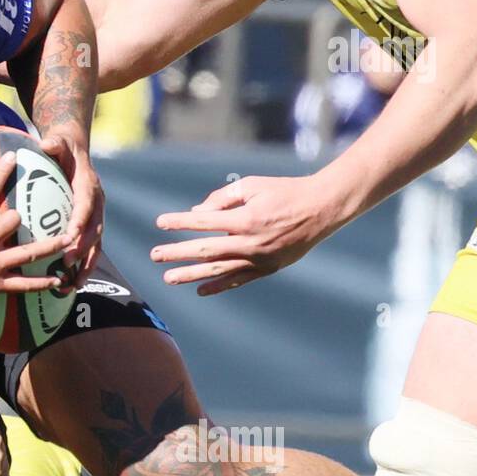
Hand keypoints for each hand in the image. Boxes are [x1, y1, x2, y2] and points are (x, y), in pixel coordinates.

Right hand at [0, 155, 67, 311]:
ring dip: (50, 246)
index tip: (14, 156)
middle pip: (13, 220)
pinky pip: (24, 285)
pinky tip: (57, 281)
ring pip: (27, 252)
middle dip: (21, 216)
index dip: (1, 173)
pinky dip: (41, 283)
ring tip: (68, 239)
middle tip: (25, 215)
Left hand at [40, 132, 103, 289]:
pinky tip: (71, 284)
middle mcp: (96, 204)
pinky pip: (90, 249)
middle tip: (66, 265)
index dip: (79, 222)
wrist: (75, 151)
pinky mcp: (90, 225)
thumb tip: (46, 144)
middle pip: (93, 231)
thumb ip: (54, 144)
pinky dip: (82, 267)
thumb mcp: (59, 142)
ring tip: (71, 285)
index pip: (86, 206)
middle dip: (81, 250)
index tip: (69, 237)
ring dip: (85, 266)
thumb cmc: (63, 148)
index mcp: (89, 186)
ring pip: (95, 246)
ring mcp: (95, 216)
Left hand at [151, 174, 345, 295]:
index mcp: (245, 219)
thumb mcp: (252, 185)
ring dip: (191, 275)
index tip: (160, 223)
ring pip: (218, 270)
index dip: (179, 222)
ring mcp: (259, 259)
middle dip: (177, 253)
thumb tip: (197, 212)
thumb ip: (222, 197)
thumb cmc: (284, 191)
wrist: (322, 209)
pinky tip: (200, 290)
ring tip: (168, 278)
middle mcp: (250, 242)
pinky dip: (218, 286)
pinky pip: (238, 279)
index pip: (203, 222)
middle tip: (155, 255)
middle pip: (205, 251)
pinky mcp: (267, 268)